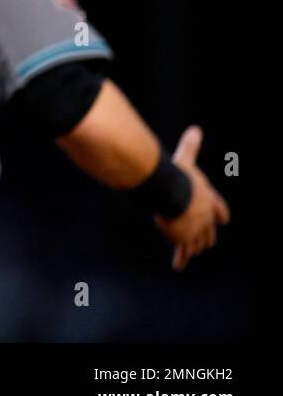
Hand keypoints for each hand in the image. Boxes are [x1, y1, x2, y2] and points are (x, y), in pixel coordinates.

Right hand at [154, 126, 230, 270]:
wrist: (173, 194)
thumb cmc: (179, 177)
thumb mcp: (186, 160)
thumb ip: (191, 146)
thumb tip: (195, 129)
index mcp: (209, 200)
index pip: (220, 210)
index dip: (220, 214)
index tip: (223, 220)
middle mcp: (205, 218)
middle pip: (210, 231)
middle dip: (207, 235)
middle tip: (206, 241)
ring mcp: (196, 231)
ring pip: (197, 243)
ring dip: (194, 246)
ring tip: (189, 251)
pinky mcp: (184, 241)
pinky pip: (183, 253)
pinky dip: (181, 259)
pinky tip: (178, 266)